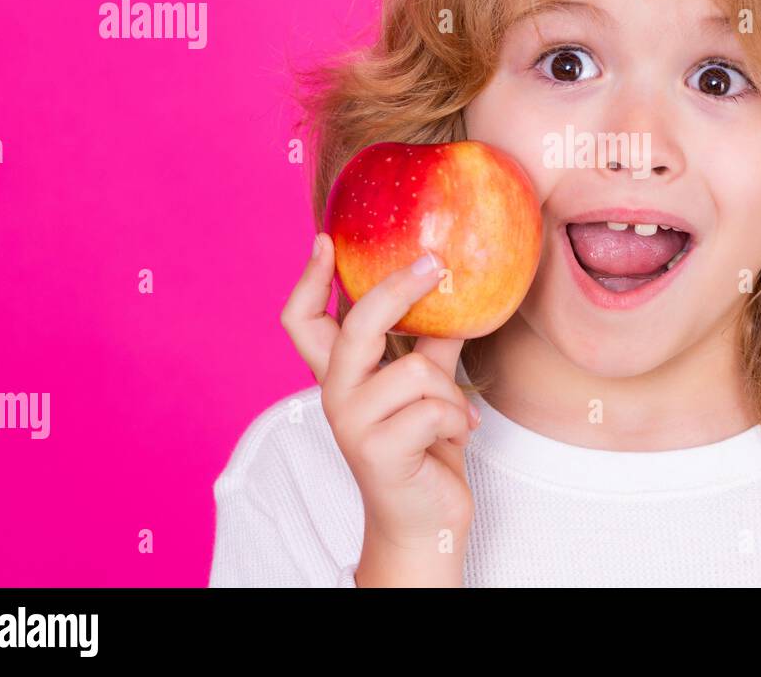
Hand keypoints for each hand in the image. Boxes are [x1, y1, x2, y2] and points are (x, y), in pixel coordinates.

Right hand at [280, 233, 478, 576]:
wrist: (426, 521)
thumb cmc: (424, 449)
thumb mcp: (428, 386)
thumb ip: (431, 342)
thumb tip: (454, 290)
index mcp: (341, 374)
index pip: (302, 321)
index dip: (309, 279)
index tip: (326, 239)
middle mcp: (336, 394)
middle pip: (356, 325)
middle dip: (399, 289)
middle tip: (435, 264)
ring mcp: (352, 423)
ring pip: (414, 370)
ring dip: (450, 392)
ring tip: (454, 414)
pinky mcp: (377, 450)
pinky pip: (432, 408)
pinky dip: (456, 419)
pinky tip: (458, 436)